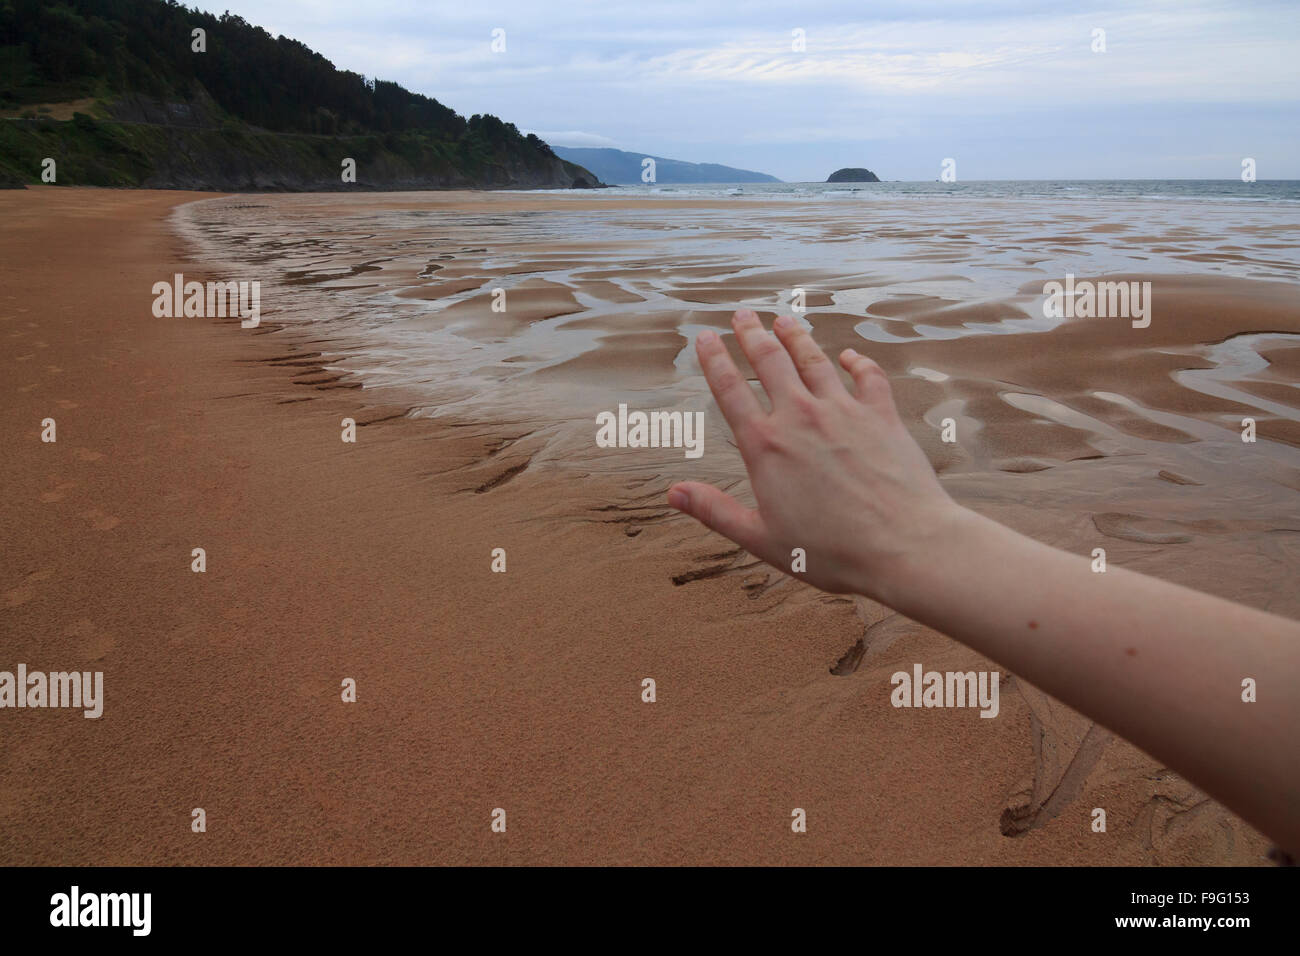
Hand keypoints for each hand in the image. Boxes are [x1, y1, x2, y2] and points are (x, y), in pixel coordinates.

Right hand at [669, 309, 965, 601]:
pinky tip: (849, 356)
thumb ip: (716, 511)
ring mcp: (844, 411)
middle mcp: (801, 417)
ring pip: (814, 360)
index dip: (715, 360)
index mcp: (765, 446)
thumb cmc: (830, 551)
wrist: (904, 545)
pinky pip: (867, 376)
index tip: (706, 337)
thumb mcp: (762, 539)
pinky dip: (857, 362)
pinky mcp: (882, 415)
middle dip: (752, 334)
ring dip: (796, 337)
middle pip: (771, 362)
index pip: (730, 390)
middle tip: (742, 314)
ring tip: (784, 320)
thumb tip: (674, 493)